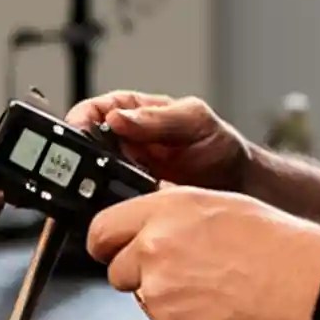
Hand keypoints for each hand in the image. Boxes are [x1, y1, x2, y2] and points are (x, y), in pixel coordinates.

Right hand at [65, 91, 253, 191]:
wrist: (239, 186)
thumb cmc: (219, 145)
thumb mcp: (194, 120)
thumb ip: (158, 119)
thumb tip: (118, 117)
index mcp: (131, 112)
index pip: (91, 111)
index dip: (80, 121)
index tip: (80, 132)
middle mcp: (122, 143)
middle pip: (83, 148)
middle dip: (81, 158)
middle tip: (89, 167)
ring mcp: (123, 174)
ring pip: (90, 179)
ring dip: (93, 185)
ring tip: (108, 189)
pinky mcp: (129, 202)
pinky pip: (107, 205)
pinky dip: (109, 208)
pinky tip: (122, 208)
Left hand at [87, 184, 319, 319]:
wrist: (313, 291)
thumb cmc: (282, 247)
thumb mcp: (224, 204)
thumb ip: (177, 210)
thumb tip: (156, 212)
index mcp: (167, 210)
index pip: (103, 228)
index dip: (106, 242)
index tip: (110, 248)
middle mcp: (156, 247)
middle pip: (116, 270)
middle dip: (139, 274)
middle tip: (180, 273)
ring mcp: (162, 292)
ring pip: (144, 300)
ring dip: (167, 299)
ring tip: (213, 289)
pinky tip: (220, 309)